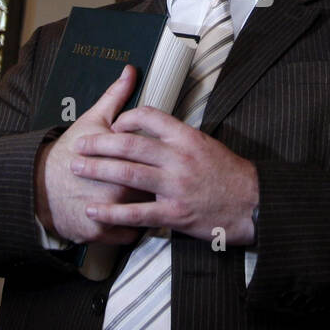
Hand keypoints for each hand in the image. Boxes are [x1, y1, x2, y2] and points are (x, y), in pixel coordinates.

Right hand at [34, 65, 153, 244]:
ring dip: (150, 209)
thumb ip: (116, 97)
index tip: (163, 160)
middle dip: (158, 186)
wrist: (37, 186)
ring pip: (146, 214)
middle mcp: (117, 187)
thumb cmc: (67, 151)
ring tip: (149, 199)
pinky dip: (132, 229)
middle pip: (154, 188)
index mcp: (122, 157)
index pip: (155, 160)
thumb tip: (131, 71)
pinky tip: (133, 217)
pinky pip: (131, 235)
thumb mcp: (92, 120)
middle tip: (159, 181)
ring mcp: (110, 212)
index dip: (160, 160)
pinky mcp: (102, 233)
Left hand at [72, 106, 259, 245]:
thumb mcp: (207, 144)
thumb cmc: (231, 175)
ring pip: (128, 174)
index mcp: (187, 138)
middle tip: (80, 144)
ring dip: (98, 170)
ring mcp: (175, 186)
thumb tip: (155, 129)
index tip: (113, 124)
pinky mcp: (174, 213)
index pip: (149, 117)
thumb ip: (179, 138)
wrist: (252, 203)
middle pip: (130, 144)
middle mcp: (179, 158)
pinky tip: (94, 210)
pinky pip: (136, 212)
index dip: (126, 119)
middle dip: (100, 143)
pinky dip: (112, 212)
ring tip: (78, 168)